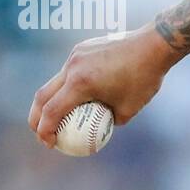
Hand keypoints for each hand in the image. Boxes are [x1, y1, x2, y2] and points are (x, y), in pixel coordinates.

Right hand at [28, 26, 178, 147]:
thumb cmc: (144, 79)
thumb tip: (96, 132)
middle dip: (36, 118)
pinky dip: (67, 86)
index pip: (53, 111)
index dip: (45, 131)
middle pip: (43, 96)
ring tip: (56, 117)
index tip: (49, 144)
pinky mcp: (80, 49)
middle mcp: (72, 67)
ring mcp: (74, 56)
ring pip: (54, 82)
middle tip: (41, 134)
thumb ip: (109, 121)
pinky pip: (68, 71)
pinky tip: (77, 96)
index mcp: (81, 83)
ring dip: (50, 101)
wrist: (152, 45)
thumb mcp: (129, 110)